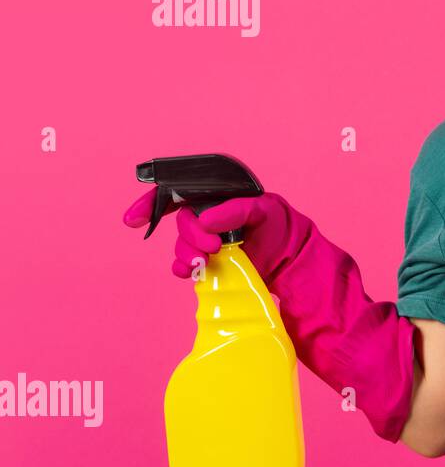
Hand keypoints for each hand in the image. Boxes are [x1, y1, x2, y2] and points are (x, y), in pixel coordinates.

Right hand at [123, 190, 299, 281]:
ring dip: (188, 254)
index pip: (175, 194)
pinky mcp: (208, 260)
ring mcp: (204, 239)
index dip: (150, 204)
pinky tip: (192, 272)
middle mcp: (204, 215)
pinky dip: (184, 269)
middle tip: (213, 248)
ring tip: (206, 262)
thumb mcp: (262, 209)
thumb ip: (235, 210)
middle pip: (180, 222)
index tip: (133, 220)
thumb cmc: (276, 222)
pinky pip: (184, 265)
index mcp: (213, 195)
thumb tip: (205, 221)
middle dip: (190, 237)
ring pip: (181, 245)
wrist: (289, 252)